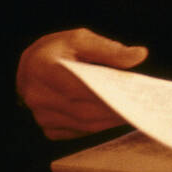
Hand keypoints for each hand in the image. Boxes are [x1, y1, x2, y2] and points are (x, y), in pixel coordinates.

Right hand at [15, 28, 148, 139]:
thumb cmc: (58, 49)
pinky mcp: (47, 128)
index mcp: (42, 67)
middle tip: (140, 108)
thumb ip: (109, 49)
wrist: (31, 66)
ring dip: (109, 122)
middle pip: (82, 111)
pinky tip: (114, 118)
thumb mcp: (80, 39)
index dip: (104, 95)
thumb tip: (140, 55)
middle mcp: (36, 95)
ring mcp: (41, 115)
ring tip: (134, 113)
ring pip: (83, 125)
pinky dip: (98, 127)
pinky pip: (78, 132)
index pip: (77, 87)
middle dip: (113, 112)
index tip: (130, 96)